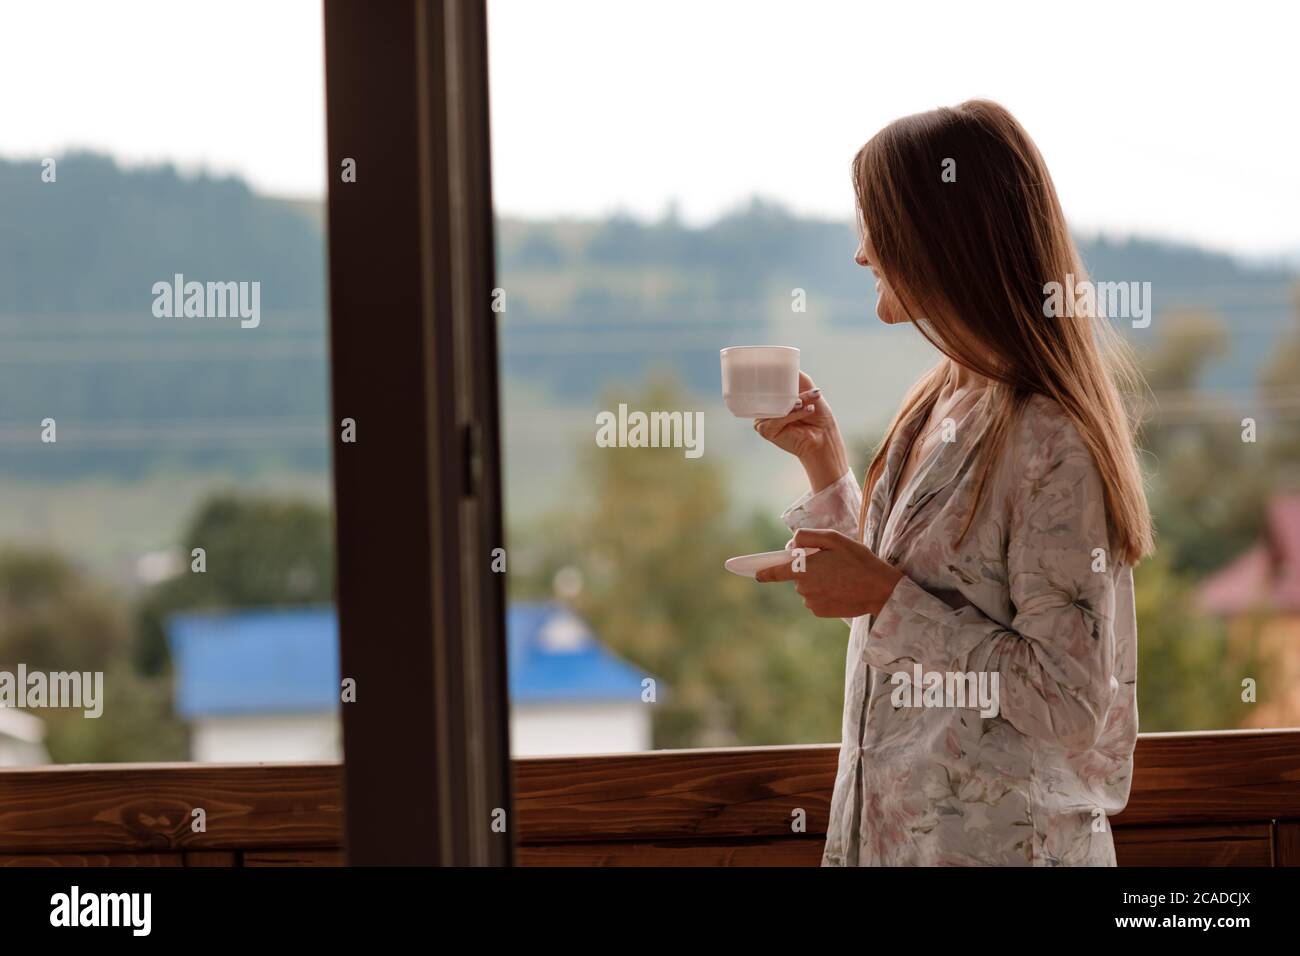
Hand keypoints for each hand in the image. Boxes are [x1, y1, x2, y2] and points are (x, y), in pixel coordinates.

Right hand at [753, 372, 848, 491]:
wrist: (823, 437)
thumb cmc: (817, 415)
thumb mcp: (808, 389)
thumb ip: (798, 378)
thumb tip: (789, 365)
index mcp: (772, 399)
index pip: (765, 384)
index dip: (769, 377)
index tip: (777, 370)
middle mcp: (765, 409)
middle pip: (769, 393)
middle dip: (786, 391)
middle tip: (802, 392)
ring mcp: (763, 420)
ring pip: (774, 405)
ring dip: (794, 403)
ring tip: (808, 404)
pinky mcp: (766, 431)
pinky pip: (777, 418)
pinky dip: (793, 414)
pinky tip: (807, 410)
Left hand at [755, 528, 903, 618]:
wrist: (880, 589)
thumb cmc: (858, 560)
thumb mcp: (833, 539)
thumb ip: (807, 537)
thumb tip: (791, 547)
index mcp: (803, 569)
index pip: (775, 571)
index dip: (763, 571)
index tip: (754, 574)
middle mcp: (804, 588)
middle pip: (798, 576)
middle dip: (809, 569)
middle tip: (833, 564)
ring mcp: (812, 602)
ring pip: (807, 588)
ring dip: (818, 581)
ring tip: (841, 577)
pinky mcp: (821, 612)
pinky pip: (816, 599)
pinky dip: (825, 593)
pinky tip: (841, 589)